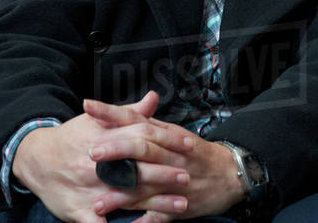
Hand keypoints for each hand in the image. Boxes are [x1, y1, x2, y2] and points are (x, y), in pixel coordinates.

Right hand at [12, 93, 191, 222]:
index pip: (141, 136)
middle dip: (165, 174)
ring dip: (156, 203)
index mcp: (105, 140)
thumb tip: (153, 99)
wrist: (36, 158)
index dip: (168, 140)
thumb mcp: (97, 120)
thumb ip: (128, 113)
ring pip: (127, 198)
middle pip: (137, 169)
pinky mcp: (79, 212)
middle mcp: (98, 165)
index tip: (189, 145)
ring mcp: (89, 190)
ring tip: (181, 206)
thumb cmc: (70, 138)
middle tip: (188, 177)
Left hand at [84, 92, 243, 220]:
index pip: (135, 118)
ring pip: (146, 187)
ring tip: (97, 203)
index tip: (87, 106)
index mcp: (165, 135)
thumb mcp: (174, 132)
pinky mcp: (180, 206)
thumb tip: (119, 111)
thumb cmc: (195, 152)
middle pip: (142, 149)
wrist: (230, 173)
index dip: (111, 112)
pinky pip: (160, 215)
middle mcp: (170, 155)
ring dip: (122, 196)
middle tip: (91, 152)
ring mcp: (175, 182)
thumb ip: (147, 122)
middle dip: (116, 151)